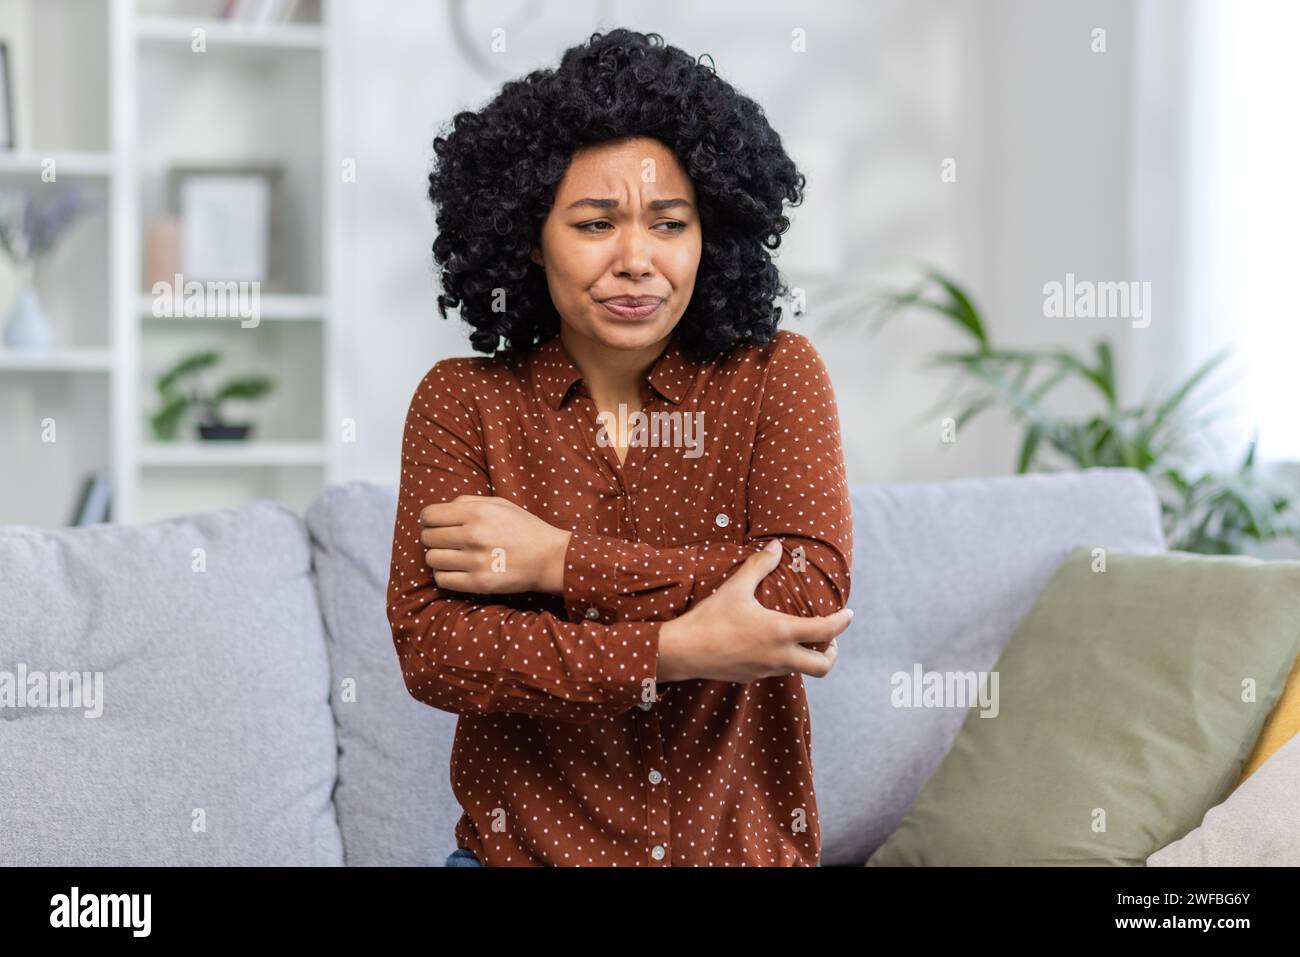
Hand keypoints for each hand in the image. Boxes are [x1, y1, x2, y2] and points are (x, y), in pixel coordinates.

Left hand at [419, 495, 571, 594]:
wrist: (549, 558)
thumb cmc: (524, 528)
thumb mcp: (499, 504)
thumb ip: (467, 501)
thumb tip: (438, 510)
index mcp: (477, 513)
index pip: (429, 515)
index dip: (428, 519)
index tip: (434, 524)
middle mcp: (473, 536)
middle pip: (428, 538)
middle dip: (433, 538)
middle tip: (447, 541)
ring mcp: (475, 561)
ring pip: (432, 559)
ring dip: (438, 557)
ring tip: (453, 556)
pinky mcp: (478, 583)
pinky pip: (442, 579)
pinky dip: (444, 575)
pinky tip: (456, 570)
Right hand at [656, 540, 851, 682]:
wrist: (682, 651)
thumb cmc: (710, 618)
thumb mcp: (736, 587)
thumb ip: (759, 565)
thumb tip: (776, 546)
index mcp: (781, 632)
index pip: (826, 630)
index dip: (843, 622)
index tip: (849, 614)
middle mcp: (779, 656)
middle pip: (822, 667)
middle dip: (831, 653)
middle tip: (829, 640)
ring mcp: (765, 670)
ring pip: (799, 670)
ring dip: (806, 656)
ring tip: (799, 638)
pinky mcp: (750, 677)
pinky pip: (775, 670)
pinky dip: (782, 660)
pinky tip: (767, 646)